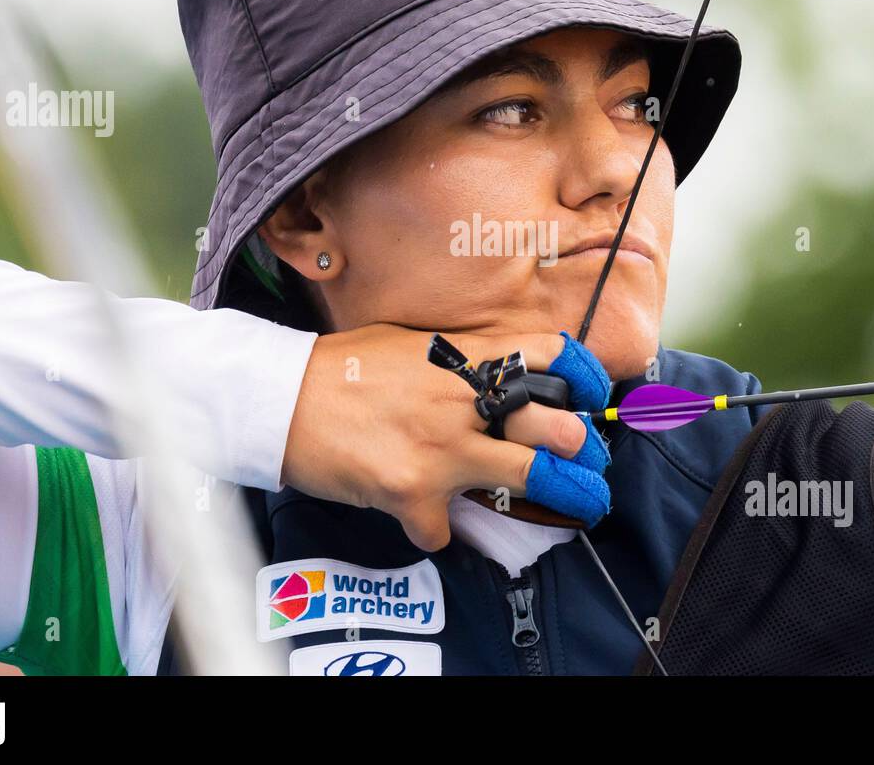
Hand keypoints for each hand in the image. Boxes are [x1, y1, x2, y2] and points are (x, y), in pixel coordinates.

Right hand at [281, 324, 592, 549]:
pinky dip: (434, 529)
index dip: (583, 376)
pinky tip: (420, 518)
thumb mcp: (411, 344)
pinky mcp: (413, 492)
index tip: (592, 395)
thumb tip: (498, 374)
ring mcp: (441, 449)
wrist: (280, 397)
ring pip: (528, 479)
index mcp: (464, 358)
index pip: (550, 355)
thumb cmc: (342, 367)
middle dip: (583, 448)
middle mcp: (462, 401)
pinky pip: (444, 530)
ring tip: (573, 505)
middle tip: (588, 460)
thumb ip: (459, 359)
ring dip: (555, 496)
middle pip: (557, 427)